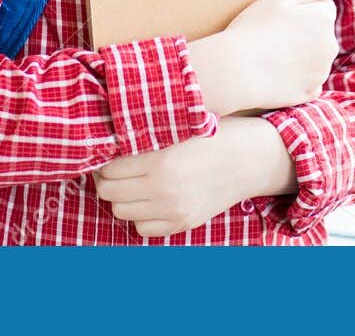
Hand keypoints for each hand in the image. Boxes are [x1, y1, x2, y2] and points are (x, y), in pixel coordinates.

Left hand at [92, 116, 295, 237]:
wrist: (251, 159)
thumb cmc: (216, 134)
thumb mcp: (180, 126)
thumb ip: (148, 135)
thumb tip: (111, 138)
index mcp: (161, 161)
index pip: (110, 170)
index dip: (103, 161)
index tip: (106, 154)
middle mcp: (164, 190)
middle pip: (110, 194)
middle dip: (105, 180)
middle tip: (111, 169)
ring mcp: (174, 211)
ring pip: (122, 213)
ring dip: (120, 198)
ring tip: (128, 183)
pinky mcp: (183, 223)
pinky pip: (143, 229)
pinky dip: (139, 216)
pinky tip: (147, 199)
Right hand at [186, 0, 338, 115]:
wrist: (236, 70)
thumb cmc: (255, 28)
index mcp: (324, 19)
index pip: (324, 7)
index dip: (303, 9)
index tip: (283, 16)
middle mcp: (330, 46)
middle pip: (321, 34)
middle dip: (305, 32)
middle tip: (275, 35)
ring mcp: (321, 72)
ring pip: (315, 57)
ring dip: (302, 55)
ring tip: (273, 54)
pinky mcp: (309, 93)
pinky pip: (308, 81)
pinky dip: (297, 77)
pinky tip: (277, 73)